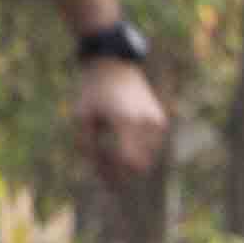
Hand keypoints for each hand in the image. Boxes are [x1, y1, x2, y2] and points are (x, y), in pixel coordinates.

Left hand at [72, 57, 174, 178]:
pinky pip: (151, 147)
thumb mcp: (82, 118)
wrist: (113, 63)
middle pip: (139, 165)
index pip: (126, 162)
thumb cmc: (93, 90)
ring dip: (130, 162)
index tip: (102, 179)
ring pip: (147, 159)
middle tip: (104, 168)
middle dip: (123, 172)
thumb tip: (97, 174)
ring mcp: (156, 121)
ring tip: (110, 153)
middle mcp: (145, 122)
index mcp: (124, 121)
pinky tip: (122, 143)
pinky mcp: (160, 119)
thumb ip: (88, 147)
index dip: (115, 175)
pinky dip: (138, 151)